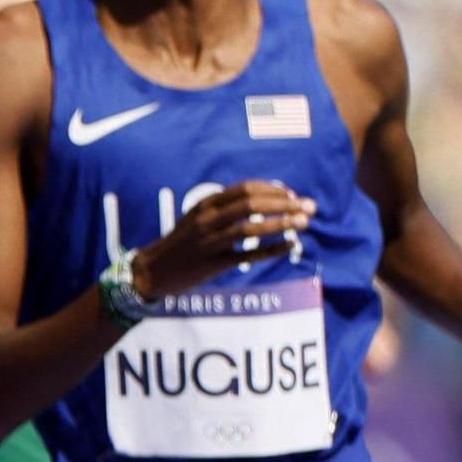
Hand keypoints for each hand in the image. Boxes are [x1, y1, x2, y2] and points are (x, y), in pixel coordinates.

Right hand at [132, 180, 315, 301]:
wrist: (152, 272)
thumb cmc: (181, 244)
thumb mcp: (198, 218)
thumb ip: (226, 208)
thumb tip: (266, 201)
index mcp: (205, 204)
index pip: (246, 189)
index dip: (274, 190)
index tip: (293, 196)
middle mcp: (207, 220)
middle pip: (252, 204)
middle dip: (285, 204)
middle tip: (309, 207)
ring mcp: (209, 242)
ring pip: (251, 227)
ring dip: (282, 223)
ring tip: (304, 223)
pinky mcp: (213, 264)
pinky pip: (248, 255)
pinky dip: (273, 249)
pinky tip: (291, 245)